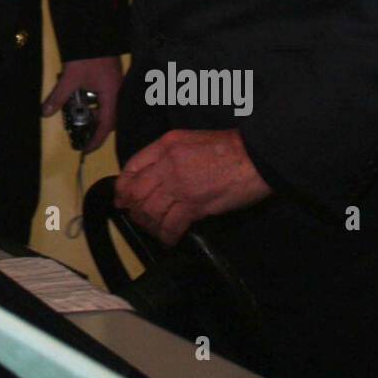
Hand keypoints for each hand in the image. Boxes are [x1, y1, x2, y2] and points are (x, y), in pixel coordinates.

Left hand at [41, 55, 123, 152]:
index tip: (85, 150)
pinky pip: (103, 96)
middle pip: (109, 118)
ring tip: (76, 116)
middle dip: (94, 128)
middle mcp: (117, 92)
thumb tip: (46, 113)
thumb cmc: (86, 55)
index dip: (95, 140)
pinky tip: (78, 97)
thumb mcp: (70, 78)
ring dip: (92, 113)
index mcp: (112, 95)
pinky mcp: (110, 77)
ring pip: (106, 106)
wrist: (94, 30)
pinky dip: (92, 101)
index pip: (106, 126)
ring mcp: (114, 84)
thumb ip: (58, 96)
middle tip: (80, 135)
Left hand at [114, 129, 270, 245]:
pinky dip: (167, 235)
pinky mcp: (194, 205)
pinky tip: (169, 238)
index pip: (132, 167)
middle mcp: (167, 164)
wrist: (254, 157)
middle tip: (137, 218)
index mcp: (165, 145)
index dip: (123, 186)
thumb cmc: (226, 148)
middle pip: (136, 192)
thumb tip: (153, 174)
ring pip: (150, 211)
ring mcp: (179, 186)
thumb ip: (168, 154)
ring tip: (154, 229)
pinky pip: (170, 225)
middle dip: (133, 208)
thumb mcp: (189, 139)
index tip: (123, 198)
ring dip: (149, 224)